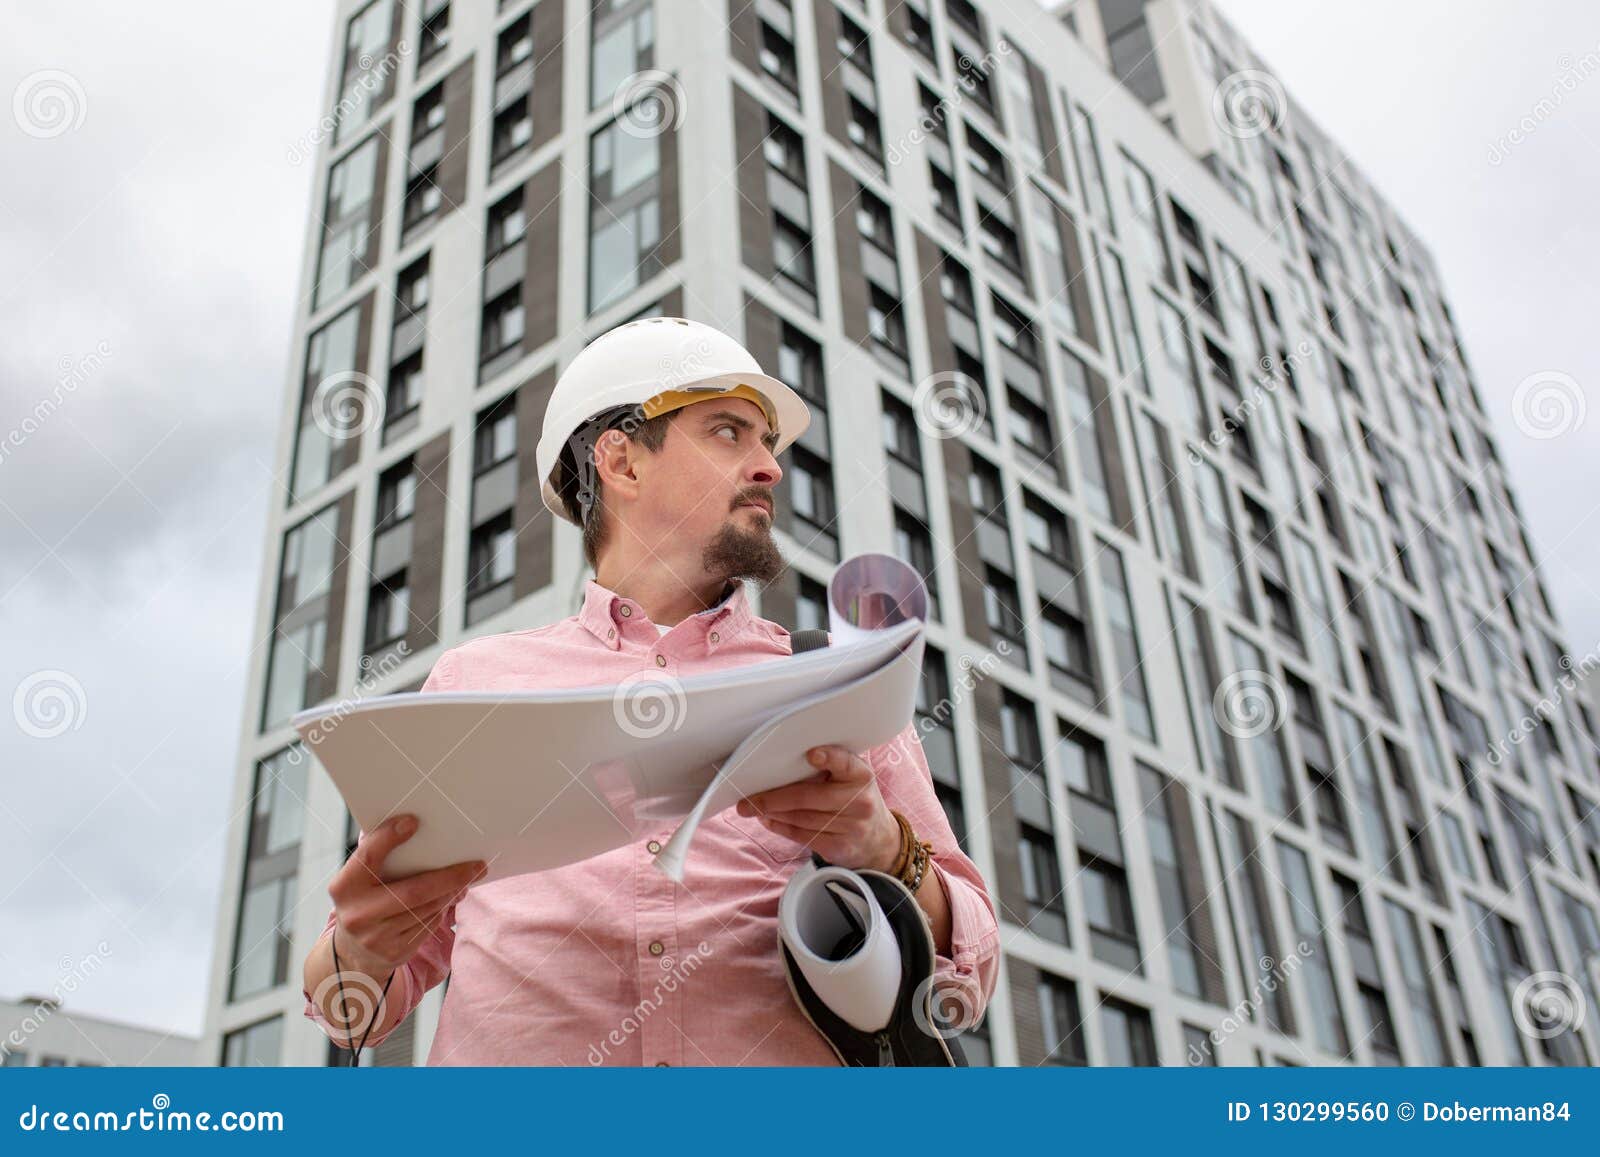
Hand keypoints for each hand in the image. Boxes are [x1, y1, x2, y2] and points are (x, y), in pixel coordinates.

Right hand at [327, 814, 486, 976]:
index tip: (412, 822)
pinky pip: (429, 925)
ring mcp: (377, 937)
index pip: (368, 857)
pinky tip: (452, 896)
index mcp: (345, 887)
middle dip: (450, 877)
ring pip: (427, 909)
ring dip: (452, 891)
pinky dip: (443, 908)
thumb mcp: (359, 880)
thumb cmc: (363, 901)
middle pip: (414, 891)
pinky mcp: (395, 952)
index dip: (388, 838)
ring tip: (470, 876)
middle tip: (477, 865)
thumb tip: (413, 826)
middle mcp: (359, 914)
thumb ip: (378, 857)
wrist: (352, 952)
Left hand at [735, 745, 900, 871]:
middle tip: (748, 798)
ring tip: (753, 808)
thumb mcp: (853, 779)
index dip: (829, 758)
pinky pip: (802, 836)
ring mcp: (851, 827)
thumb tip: (783, 764)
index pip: (846, 763)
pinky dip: (781, 827)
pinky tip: (768, 820)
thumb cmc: (855, 800)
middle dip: (773, 797)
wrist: (878, 840)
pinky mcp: (839, 847)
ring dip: (772, 813)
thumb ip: (830, 769)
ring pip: (800, 818)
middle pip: (808, 797)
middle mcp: (859, 801)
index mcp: (862, 776)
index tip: (811, 754)